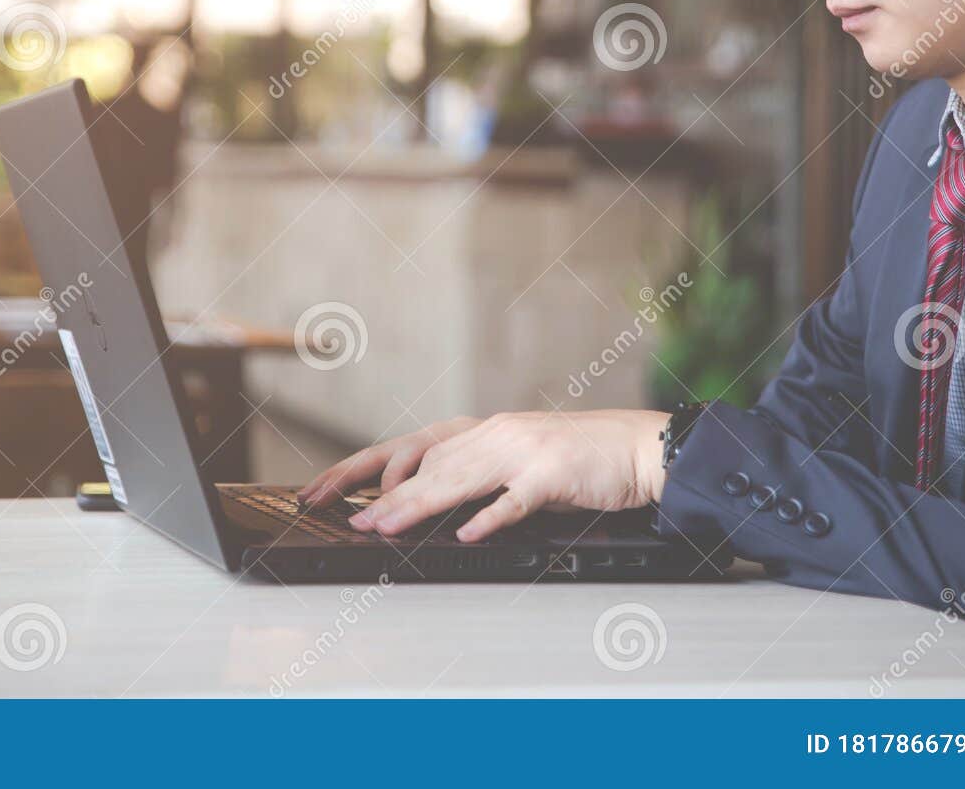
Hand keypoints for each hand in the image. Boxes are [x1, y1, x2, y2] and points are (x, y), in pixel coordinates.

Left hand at [299, 410, 670, 541]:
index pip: (410, 448)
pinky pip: (516, 500)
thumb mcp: (517, 456)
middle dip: (381, 494)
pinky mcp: (553, 475)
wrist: (637, 447)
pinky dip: (490, 517)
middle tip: (344, 516)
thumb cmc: (579, 456)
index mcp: (484, 430)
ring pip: (459, 479)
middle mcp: (497, 434)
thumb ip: (475, 470)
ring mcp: (524, 452)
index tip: (327, 489)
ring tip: (383, 526)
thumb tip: (422, 493)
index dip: (364, 466)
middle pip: (427, 466)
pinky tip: (466, 534)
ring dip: (418, 505)